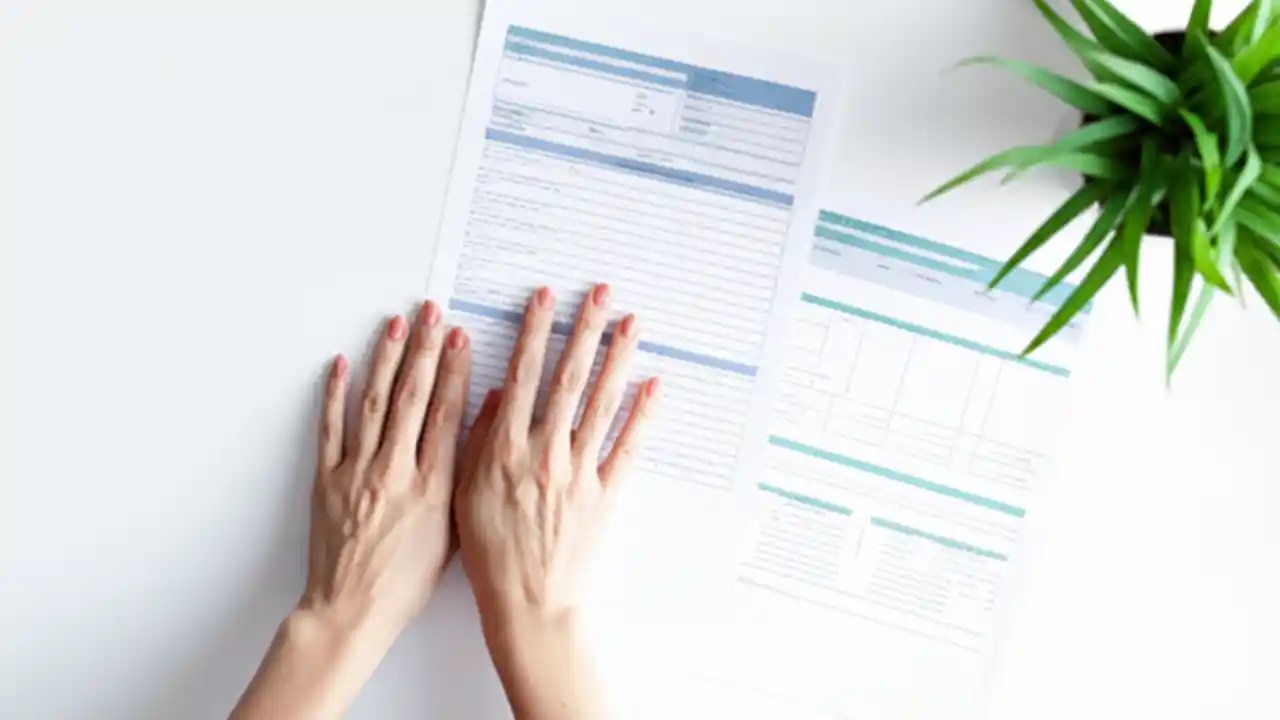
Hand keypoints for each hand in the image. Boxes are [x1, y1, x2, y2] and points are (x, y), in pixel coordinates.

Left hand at [233, 302, 470, 719]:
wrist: (351, 610)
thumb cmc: (406, 581)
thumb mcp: (452, 531)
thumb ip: (466, 478)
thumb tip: (483, 430)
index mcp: (431, 486)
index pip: (446, 413)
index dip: (455, 370)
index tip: (461, 337)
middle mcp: (395, 471)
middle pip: (412, 397)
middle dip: (424, 349)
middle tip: (431, 313)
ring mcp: (356, 472)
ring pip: (374, 403)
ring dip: (386, 359)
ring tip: (395, 324)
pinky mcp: (326, 480)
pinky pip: (331, 428)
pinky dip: (335, 393)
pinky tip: (341, 364)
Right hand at [453, 284, 659, 718]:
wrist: (526, 603)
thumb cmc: (489, 552)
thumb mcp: (464, 491)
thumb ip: (478, 439)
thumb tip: (496, 392)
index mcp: (504, 448)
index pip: (521, 375)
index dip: (533, 332)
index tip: (544, 298)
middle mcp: (544, 452)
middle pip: (568, 378)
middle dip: (583, 330)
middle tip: (599, 293)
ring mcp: (579, 472)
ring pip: (601, 403)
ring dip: (617, 358)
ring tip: (631, 323)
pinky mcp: (606, 493)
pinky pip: (628, 446)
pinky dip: (643, 415)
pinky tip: (653, 384)